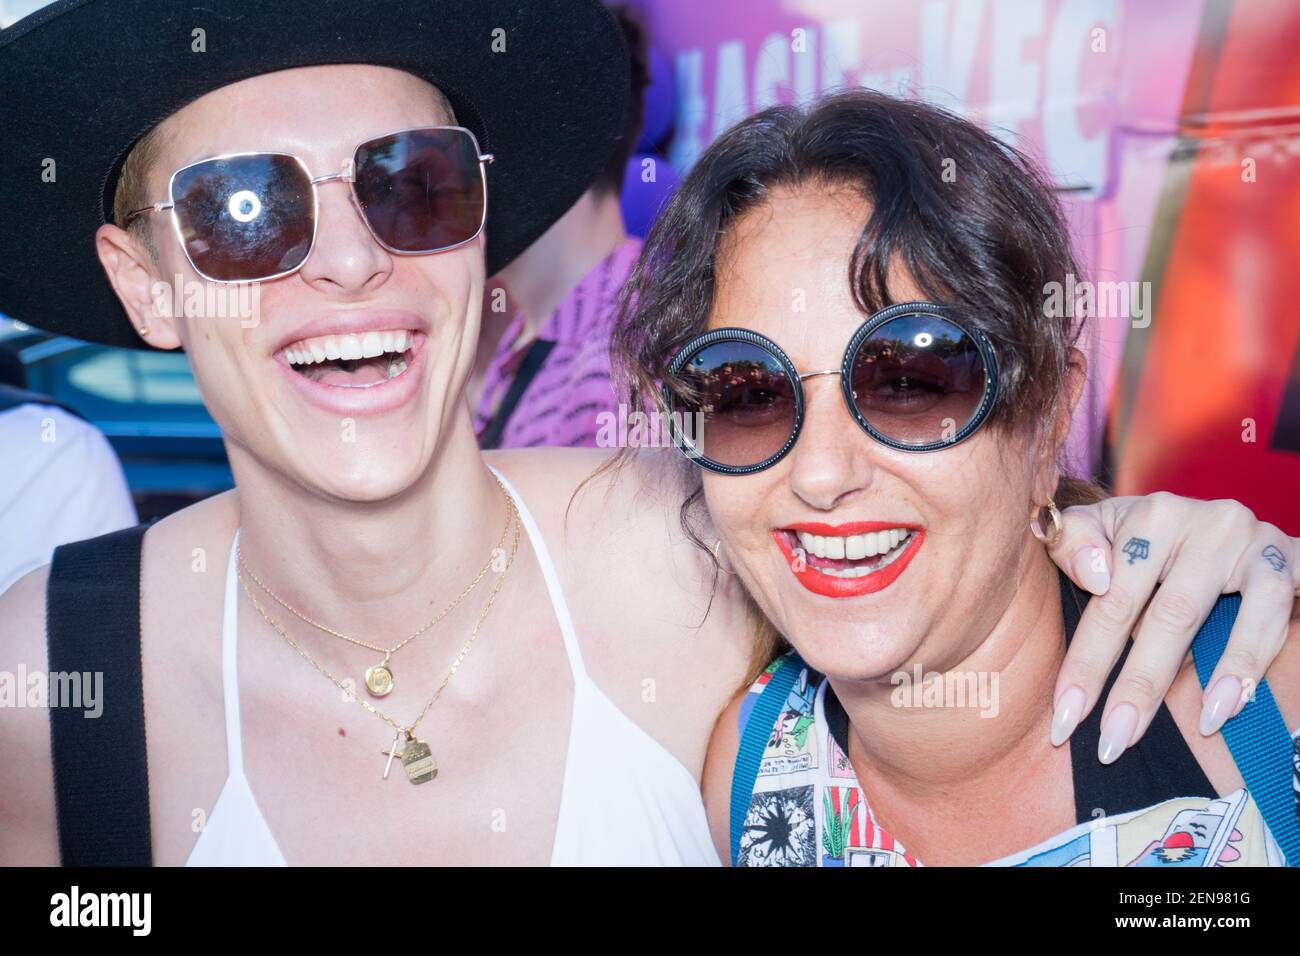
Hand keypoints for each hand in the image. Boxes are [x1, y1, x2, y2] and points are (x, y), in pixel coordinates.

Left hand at [1044, 492, 1297, 762]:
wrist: (1227, 527)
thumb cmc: (1151, 539)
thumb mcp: (1106, 529)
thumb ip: (1073, 542)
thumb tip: (1093, 576)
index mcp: (1149, 516)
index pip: (1110, 600)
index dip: (1086, 662)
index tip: (1065, 719)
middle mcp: (1201, 522)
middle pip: (1162, 614)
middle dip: (1136, 686)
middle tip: (1114, 743)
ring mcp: (1249, 540)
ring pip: (1222, 615)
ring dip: (1207, 677)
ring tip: (1194, 728)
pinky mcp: (1287, 559)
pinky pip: (1271, 612)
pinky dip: (1249, 661)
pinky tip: (1230, 703)